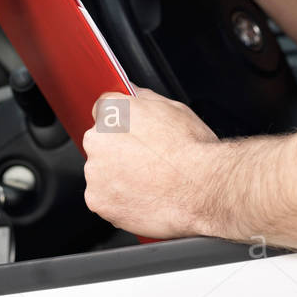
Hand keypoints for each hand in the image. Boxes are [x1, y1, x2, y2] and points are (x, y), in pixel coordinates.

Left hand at [83, 88, 219, 239]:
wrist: (201, 190)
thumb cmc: (192, 151)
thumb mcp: (175, 109)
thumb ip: (145, 98)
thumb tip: (135, 94)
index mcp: (113, 112)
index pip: (103, 110)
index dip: (121, 122)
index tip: (132, 133)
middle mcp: (97, 140)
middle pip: (100, 144)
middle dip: (118, 151)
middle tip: (146, 160)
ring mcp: (95, 174)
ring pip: (101, 174)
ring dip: (118, 177)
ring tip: (149, 183)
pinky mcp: (99, 202)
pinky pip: (105, 200)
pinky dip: (120, 202)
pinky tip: (145, 198)